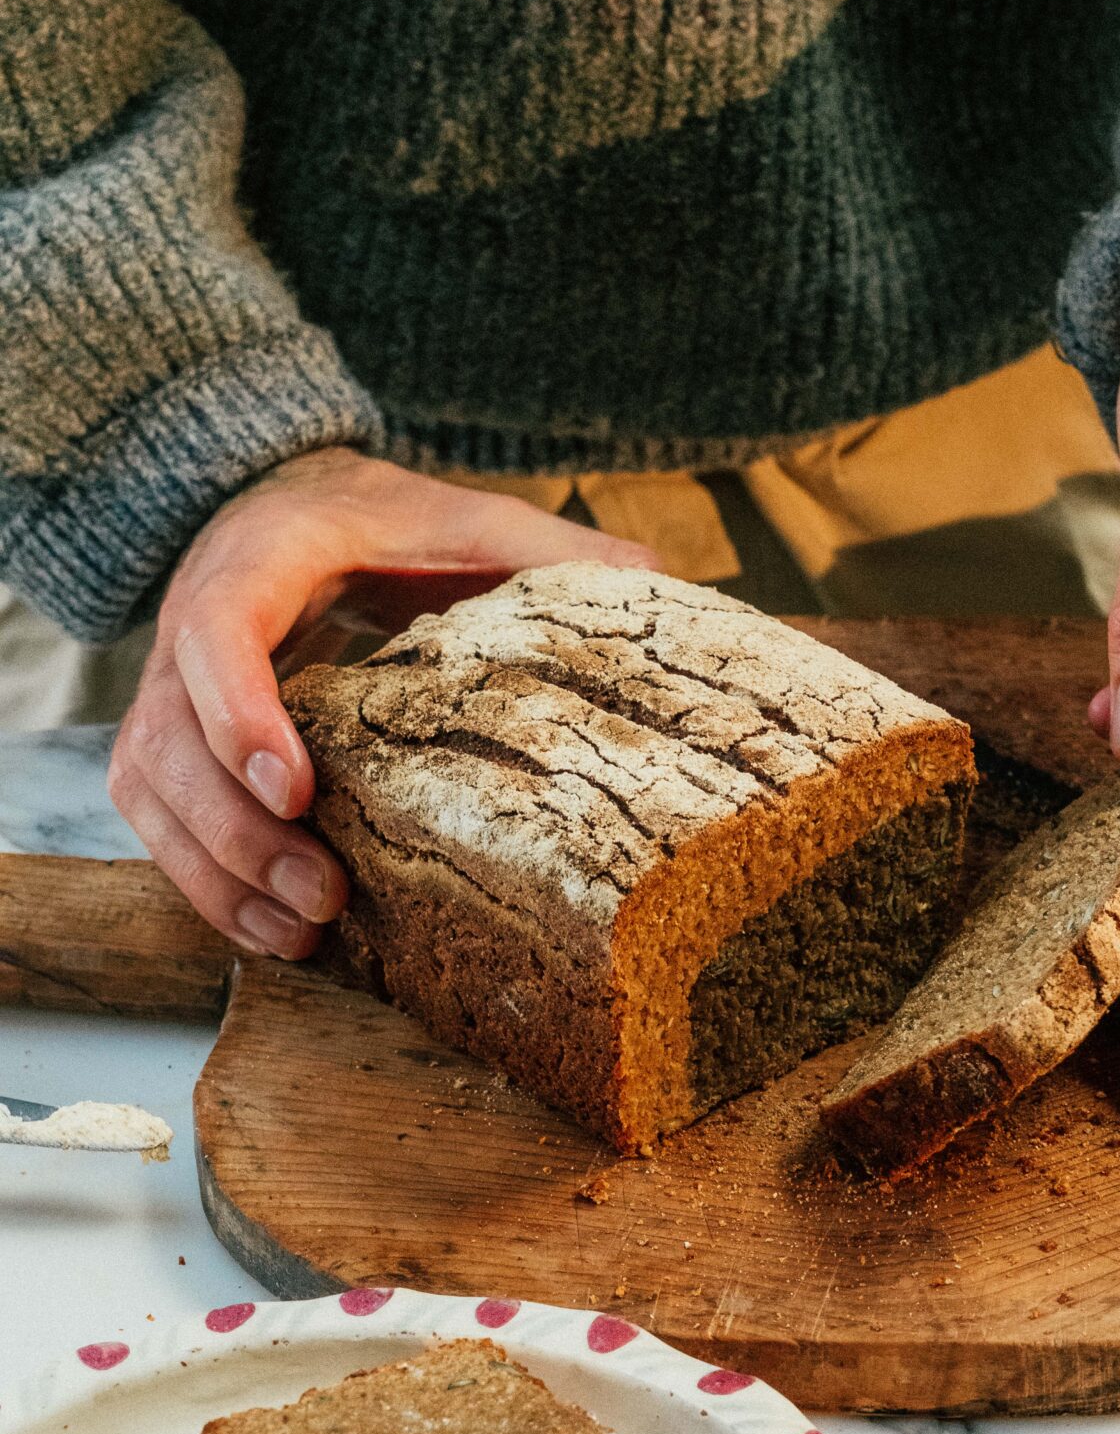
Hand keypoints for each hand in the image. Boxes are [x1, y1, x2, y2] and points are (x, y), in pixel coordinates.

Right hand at [109, 448, 655, 955]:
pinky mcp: (172, 735)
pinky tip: (276, 932)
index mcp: (264, 554)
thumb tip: (654, 580)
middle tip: (324, 895)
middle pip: (170, 736)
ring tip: (304, 932)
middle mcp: (193, 620)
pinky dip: (206, 883)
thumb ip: (551, 549)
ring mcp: (170, 684)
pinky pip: (157, 819)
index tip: (294, 788)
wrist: (299, 501)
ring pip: (150, 789)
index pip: (218, 628)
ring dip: (217, 873)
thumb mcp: (470, 518)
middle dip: (238, 830)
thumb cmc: (389, 523)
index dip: (239, 710)